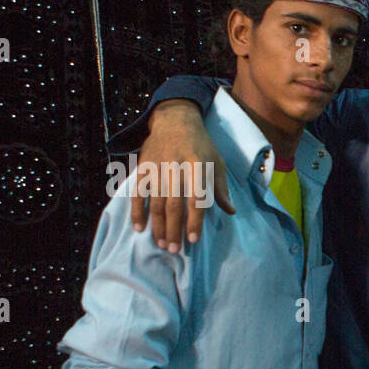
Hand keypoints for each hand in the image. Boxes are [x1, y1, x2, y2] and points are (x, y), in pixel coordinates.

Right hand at [132, 100, 232, 251]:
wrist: (175, 119)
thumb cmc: (201, 145)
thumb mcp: (217, 163)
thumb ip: (221, 188)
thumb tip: (231, 212)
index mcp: (198, 166)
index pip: (196, 198)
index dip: (194, 220)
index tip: (193, 239)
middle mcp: (176, 166)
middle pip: (173, 203)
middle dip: (173, 228)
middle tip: (175, 250)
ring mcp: (157, 166)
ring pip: (154, 201)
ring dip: (157, 225)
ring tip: (162, 243)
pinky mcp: (143, 166)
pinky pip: (137, 193)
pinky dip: (137, 211)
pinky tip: (139, 228)